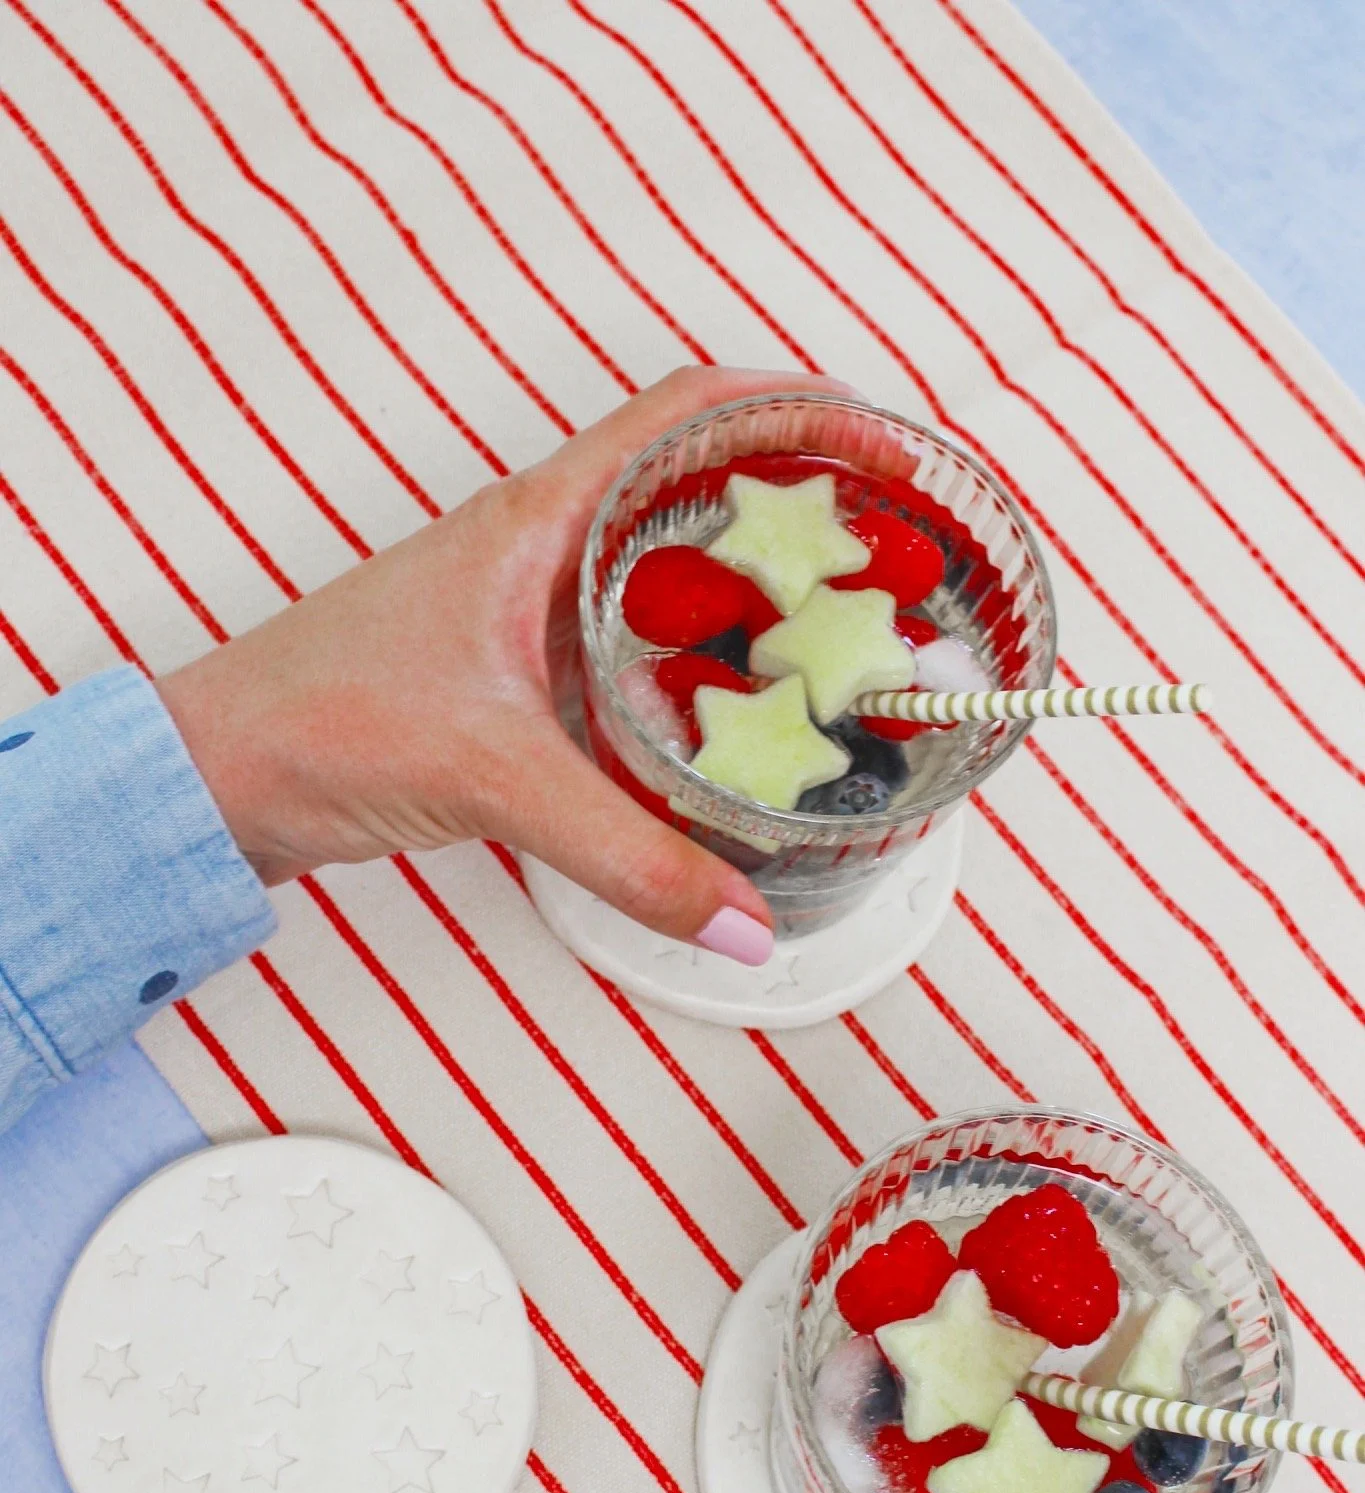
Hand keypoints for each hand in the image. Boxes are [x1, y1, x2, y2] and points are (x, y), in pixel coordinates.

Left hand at [157, 366, 851, 962]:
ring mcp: (532, 610)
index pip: (689, 412)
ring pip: (669, 572)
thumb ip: (626, 853)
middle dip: (802, 506)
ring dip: (754, 589)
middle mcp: (544, 547)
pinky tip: (743, 720)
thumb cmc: (322, 723)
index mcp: (542, 519)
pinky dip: (703, 667)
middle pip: (698, 486)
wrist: (224, 775)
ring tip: (846, 635)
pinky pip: (637, 650)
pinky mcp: (518, 676)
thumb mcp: (493, 778)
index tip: (885, 446)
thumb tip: (745, 917)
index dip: (796, 407)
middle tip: (893, 559)